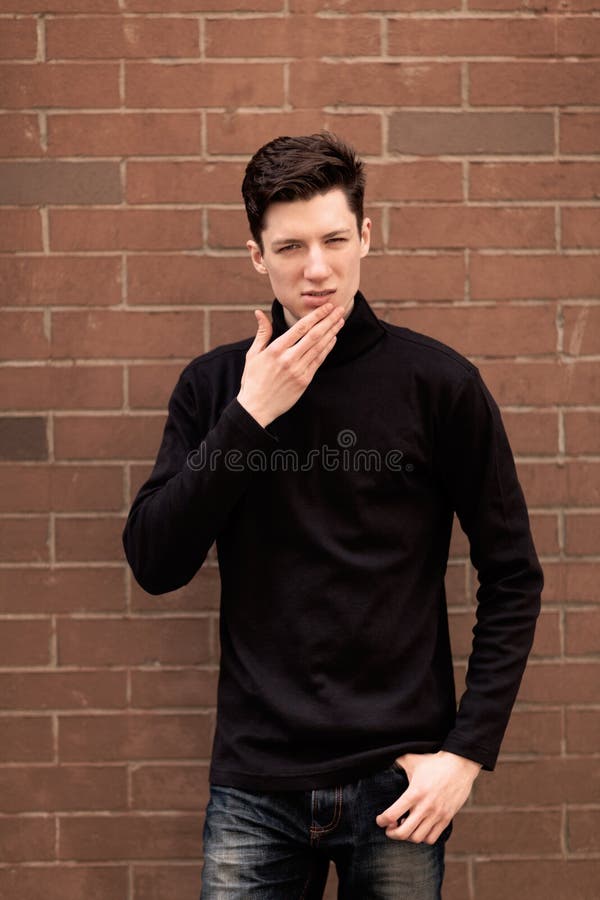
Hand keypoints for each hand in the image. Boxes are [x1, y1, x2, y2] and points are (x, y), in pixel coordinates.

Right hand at [237, 303, 344, 427]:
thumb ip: (262, 332)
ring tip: (340, 321)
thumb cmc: (253, 380)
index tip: (326, 307)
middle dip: (328, 320)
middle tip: (339, 309)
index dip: (316, 316)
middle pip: (314, 335)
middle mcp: (288, 359)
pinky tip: (333, 339)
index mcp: (275, 350)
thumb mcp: (253, 354)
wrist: (256, 407)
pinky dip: (327, 349)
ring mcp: (298, 371)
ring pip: (319, 347)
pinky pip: (319, 361)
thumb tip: (259, 312)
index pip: (300, 328)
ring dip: (331, 332)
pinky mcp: (304, 381)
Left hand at [375, 751, 481, 844]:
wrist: (460, 765)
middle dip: (392, 834)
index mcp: (414, 793)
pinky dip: (423, 838)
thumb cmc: (434, 762)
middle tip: (390, 828)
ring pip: (417, 838)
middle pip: (403, 832)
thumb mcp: (413, 760)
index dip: (382, 821)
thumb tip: (385, 757)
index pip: (392, 814)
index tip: (380, 820)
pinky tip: (419, 828)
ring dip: (407, 836)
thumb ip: (398, 762)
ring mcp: (437, 814)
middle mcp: (425, 807)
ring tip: (405, 827)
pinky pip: (432, 838)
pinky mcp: (447, 818)